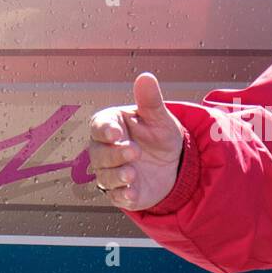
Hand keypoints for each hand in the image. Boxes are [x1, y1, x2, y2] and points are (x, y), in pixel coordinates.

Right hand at [87, 72, 183, 210]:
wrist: (173, 163)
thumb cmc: (158, 134)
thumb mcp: (158, 117)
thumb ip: (150, 100)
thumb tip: (146, 77)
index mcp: (110, 126)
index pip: (99, 126)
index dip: (105, 130)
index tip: (115, 132)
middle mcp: (104, 149)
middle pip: (99, 153)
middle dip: (114, 154)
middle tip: (133, 151)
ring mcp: (110, 172)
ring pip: (105, 176)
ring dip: (117, 176)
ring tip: (132, 174)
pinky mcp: (120, 192)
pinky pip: (116, 196)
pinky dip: (123, 195)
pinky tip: (133, 194)